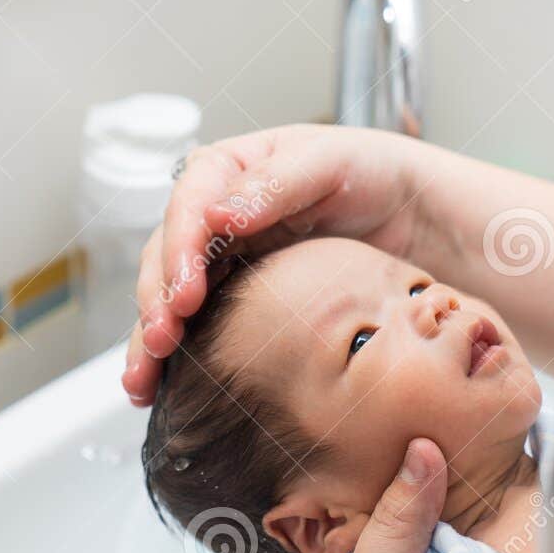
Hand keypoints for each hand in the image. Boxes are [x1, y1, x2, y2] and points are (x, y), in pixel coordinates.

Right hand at [123, 124, 433, 404]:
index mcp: (228, 169)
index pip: (188, 206)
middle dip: (156, 300)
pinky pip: (191, 325)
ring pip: (167, 295)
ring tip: (143, 380)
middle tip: (162, 341)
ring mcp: (220, 258)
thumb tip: (218, 215)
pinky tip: (154, 389)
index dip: (180, 249)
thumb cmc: (373, 173)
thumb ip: (277, 183)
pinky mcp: (232, 298)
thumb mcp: (333, 163)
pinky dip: (169, 357)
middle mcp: (213, 214)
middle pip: (164, 255)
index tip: (184, 292)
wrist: (410, 213)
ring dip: (149, 337)